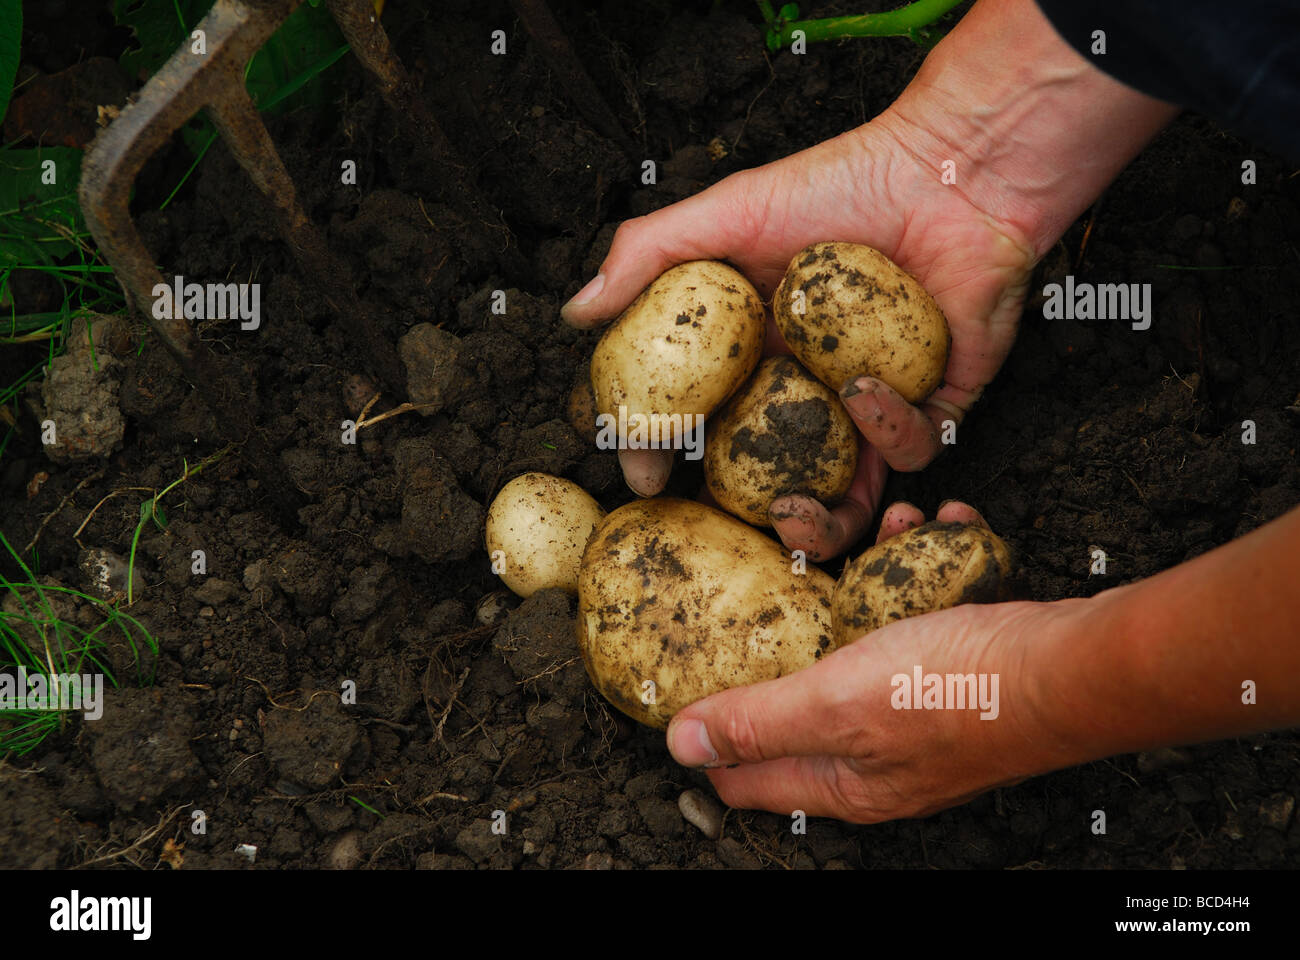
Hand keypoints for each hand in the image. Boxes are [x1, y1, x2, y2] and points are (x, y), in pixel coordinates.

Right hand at [564, 105, 1035, 559]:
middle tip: (724, 522)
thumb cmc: (838, 185)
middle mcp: (807, 389)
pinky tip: (867, 384)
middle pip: (765, 474)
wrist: (947, 171)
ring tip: (792, 512)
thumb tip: (575, 313)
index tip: (643, 480)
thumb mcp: (727, 213)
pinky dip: (887, 431)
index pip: (698, 420)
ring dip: (818, 521)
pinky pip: (908, 451)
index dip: (663, 454)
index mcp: (753, 354)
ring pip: (842, 494)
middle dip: (740, 515)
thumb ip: (647, 258)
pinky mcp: (934, 405)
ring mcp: (869, 404)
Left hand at [664, 501, 1087, 822]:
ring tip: (890, 531)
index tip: (689, 678)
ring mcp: (919, 719)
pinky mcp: (954, 677)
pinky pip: (918, 620)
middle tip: (787, 585)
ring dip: (866, 587)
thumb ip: (759, 721)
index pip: (746, 778)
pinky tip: (935, 531)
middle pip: (801, 705)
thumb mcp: (838, 703)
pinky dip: (920, 576)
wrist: (1075, 666)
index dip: (709, 734)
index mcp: (842, 783)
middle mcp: (878, 761)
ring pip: (863, 646)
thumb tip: (681, 744)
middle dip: (791, 637)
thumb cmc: (962, 691)